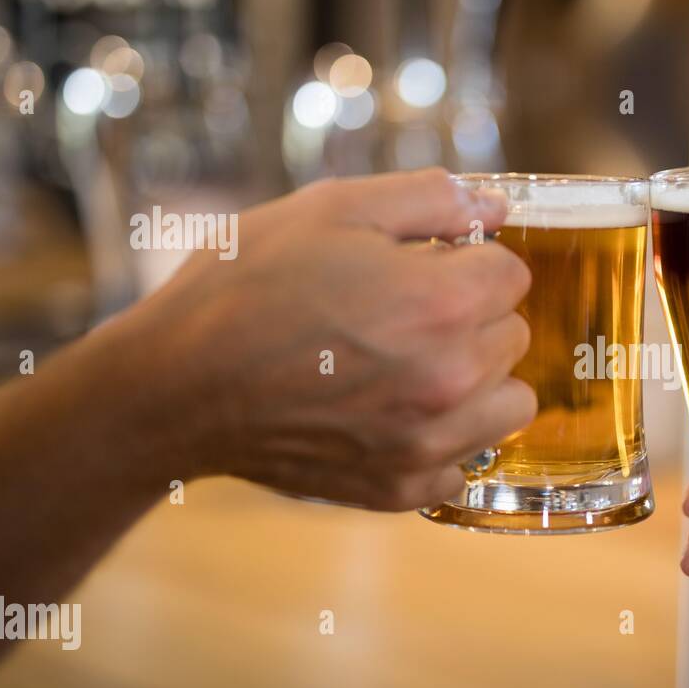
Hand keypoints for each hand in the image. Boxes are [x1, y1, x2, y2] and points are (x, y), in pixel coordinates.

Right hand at [125, 168, 536, 509]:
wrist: (174, 386)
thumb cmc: (245, 285)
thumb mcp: (333, 208)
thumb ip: (431, 199)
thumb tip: (498, 204)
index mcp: (442, 303)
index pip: (514, 275)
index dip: (470, 261)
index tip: (428, 267)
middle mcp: (451, 379)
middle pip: (514, 337)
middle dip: (473, 318)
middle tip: (404, 314)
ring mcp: (428, 442)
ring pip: (509, 406)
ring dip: (477, 384)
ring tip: (412, 368)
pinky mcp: (401, 488)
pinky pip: (462, 463)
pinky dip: (439, 442)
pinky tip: (391, 417)